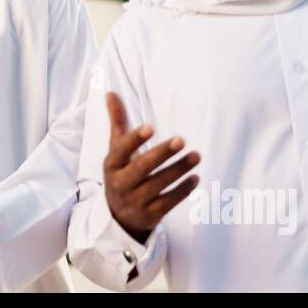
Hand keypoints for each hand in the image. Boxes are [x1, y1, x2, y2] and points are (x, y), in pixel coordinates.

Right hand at [102, 91, 200, 243]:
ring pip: (158, 185)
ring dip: (178, 170)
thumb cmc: (122, 171)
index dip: (134, 140)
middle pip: (141, 168)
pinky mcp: (149, 215)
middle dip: (161, 154)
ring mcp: (134, 201)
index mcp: (111, 164)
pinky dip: (182, 190)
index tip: (151, 127)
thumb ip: (117, 121)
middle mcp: (119, 183)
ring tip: (197, 155)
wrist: (119, 215)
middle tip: (181, 140)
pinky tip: (195, 177)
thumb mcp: (116, 149)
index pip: (121, 150)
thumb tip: (110, 92)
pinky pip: (168, 202)